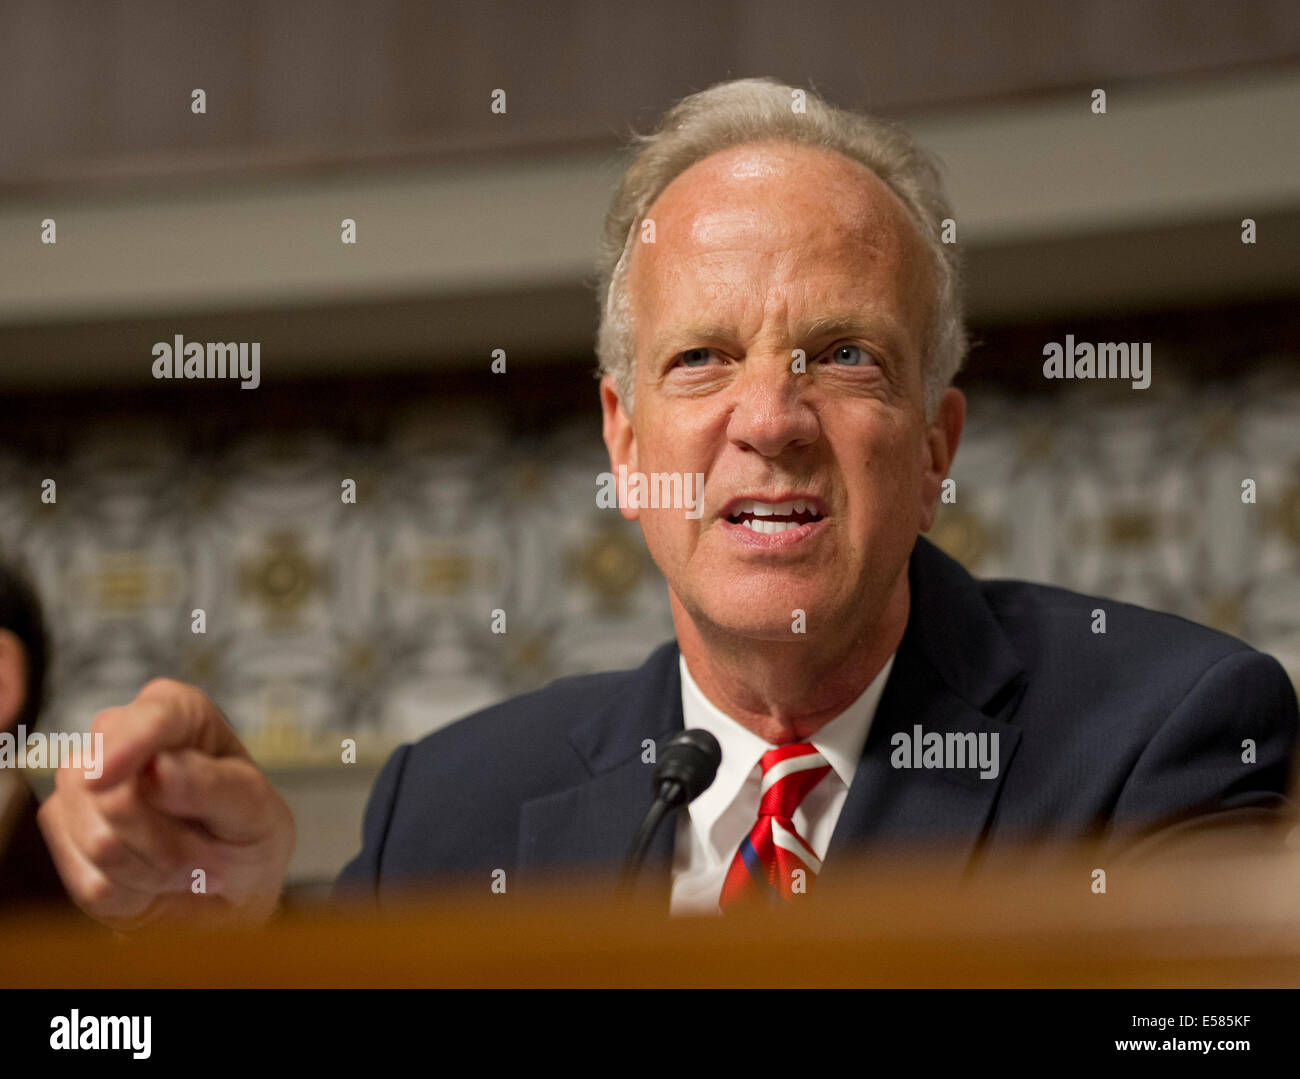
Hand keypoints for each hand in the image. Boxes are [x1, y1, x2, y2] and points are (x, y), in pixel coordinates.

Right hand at [37, 678, 295, 930]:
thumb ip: (212, 786)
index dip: (128, 745)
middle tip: (208, 852)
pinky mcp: (62, 830)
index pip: (154, 716)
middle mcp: (123, 736)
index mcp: (182, 714)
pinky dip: (131, 895)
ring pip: (98, 840)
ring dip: (154, 870)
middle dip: (164, 837)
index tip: (104, 778)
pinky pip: (88, 880)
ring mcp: (83, 783)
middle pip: (110, 788)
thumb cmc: (247, 835)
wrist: (227, 890)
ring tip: (187, 865)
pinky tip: (154, 881)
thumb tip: (157, 767)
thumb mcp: (253, 810)